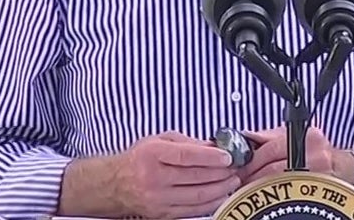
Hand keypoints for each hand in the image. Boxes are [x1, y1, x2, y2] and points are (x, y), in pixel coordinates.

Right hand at [113, 131, 240, 218]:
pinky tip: (221, 194)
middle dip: (221, 173)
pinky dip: (211, 203)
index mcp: (153, 155)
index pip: (187, 156)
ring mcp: (159, 199)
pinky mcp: (164, 213)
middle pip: (196, 177)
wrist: (116, 184)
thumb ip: (187, 143)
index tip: (227, 156)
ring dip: (221, 189)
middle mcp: (155, 178)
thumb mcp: (159, 141)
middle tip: (236, 167)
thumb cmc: (140, 159)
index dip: (211, 157)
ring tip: (233, 180)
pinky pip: (194, 210)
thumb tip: (213, 146)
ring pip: (198, 196)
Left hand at [236, 125, 342, 183]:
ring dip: (258, 186)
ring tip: (247, 186)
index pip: (271, 149)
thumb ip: (270, 135)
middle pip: (273, 169)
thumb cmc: (316, 150)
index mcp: (309, 137)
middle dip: (251, 174)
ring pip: (278, 184)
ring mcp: (317, 177)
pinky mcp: (316, 192)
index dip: (251, 159)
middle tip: (239, 178)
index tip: (239, 164)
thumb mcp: (296, 135)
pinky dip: (271, 192)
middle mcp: (316, 156)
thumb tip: (246, 137)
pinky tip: (262, 193)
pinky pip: (286, 192)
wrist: (344, 168)